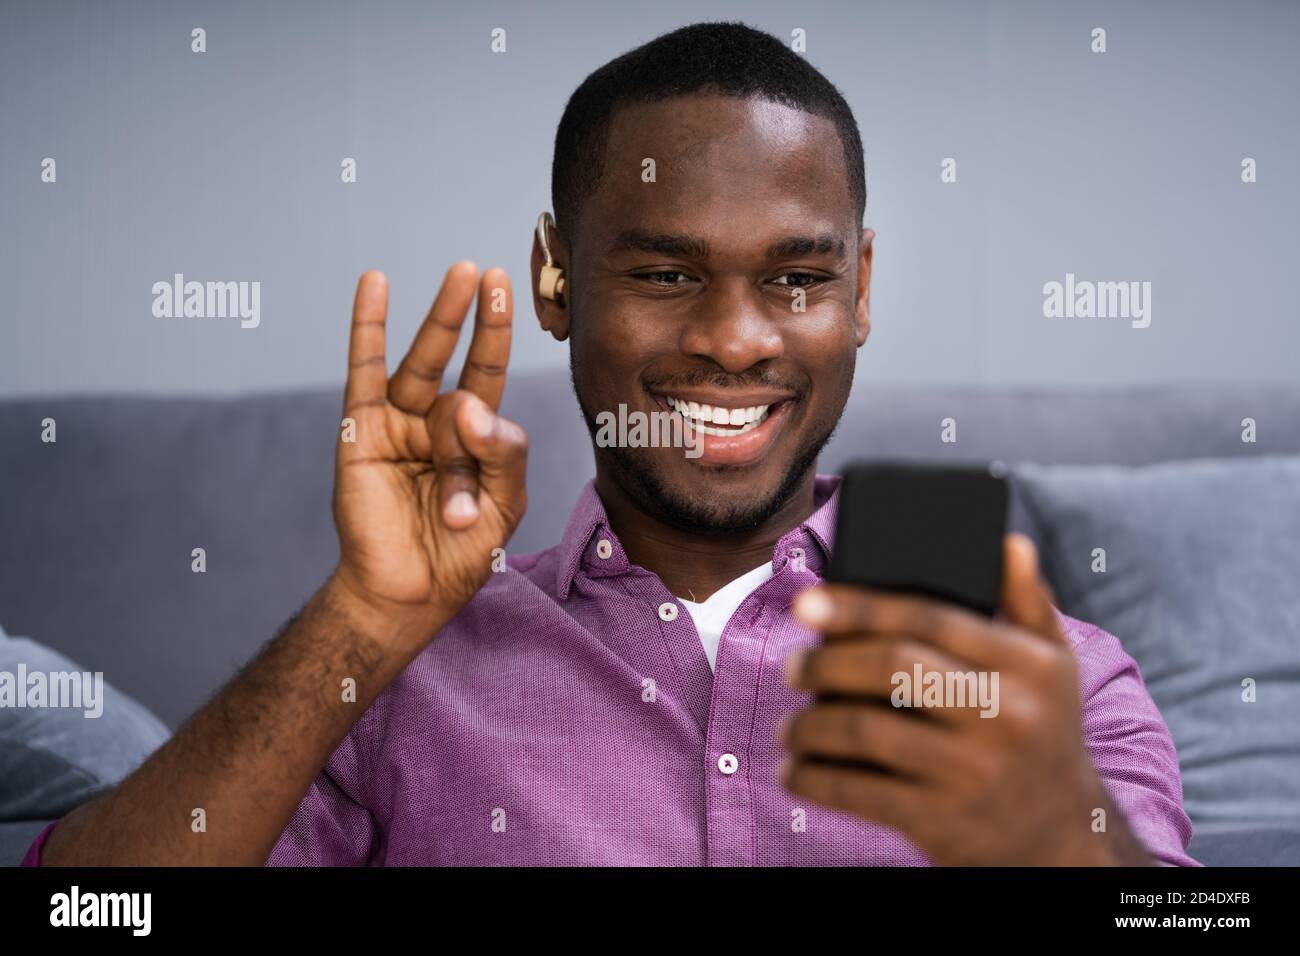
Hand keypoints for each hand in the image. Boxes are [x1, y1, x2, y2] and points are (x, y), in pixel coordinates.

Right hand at [329, 263, 527, 646]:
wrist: (409, 592)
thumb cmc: (461, 554)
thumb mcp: (504, 504)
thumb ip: (502, 454)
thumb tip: (470, 405)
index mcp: (475, 438)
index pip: (489, 375)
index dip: (497, 335)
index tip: (506, 291)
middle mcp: (436, 423)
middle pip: (457, 359)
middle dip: (475, 318)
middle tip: (492, 276)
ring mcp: (397, 424)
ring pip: (423, 369)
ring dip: (442, 319)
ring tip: (462, 276)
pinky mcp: (361, 431)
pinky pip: (364, 372)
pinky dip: (368, 328)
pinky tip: (374, 285)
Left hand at [780, 533, 1149, 865]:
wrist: (1061, 840)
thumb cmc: (1041, 733)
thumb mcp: (1054, 667)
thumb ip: (1028, 603)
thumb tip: (1008, 541)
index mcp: (1027, 666)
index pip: (929, 618)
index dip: (859, 606)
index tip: (806, 603)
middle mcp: (1005, 715)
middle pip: (892, 667)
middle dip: (825, 662)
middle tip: (792, 668)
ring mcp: (973, 771)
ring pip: (865, 730)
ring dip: (809, 726)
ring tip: (789, 727)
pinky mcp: (943, 821)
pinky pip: (859, 792)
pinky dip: (813, 779)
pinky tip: (794, 772)